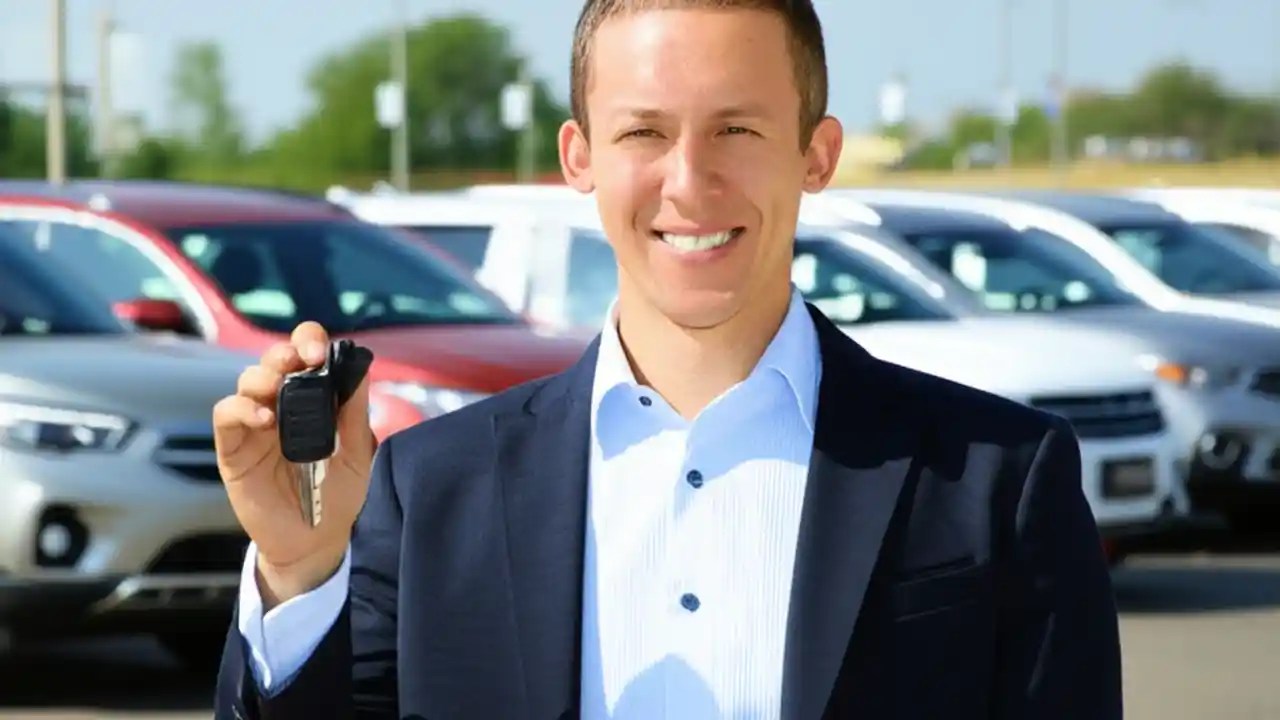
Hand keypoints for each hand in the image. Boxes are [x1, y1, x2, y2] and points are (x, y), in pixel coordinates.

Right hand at [213, 322, 375, 606]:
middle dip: (285, 351)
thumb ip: (355, 414)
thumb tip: (360, 370)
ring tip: (280, 390)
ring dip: (264, 376)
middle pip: (273, 360)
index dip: (309, 342)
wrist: (314, 542)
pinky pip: (226, 415)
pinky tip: (265, 419)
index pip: (304, 356)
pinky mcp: (234, 449)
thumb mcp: (358, 455)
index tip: (322, 351)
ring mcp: (255, 425)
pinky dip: (242, 409)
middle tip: (304, 359)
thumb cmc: (337, 497)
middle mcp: (281, 404)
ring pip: (247, 381)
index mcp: (312, 400)